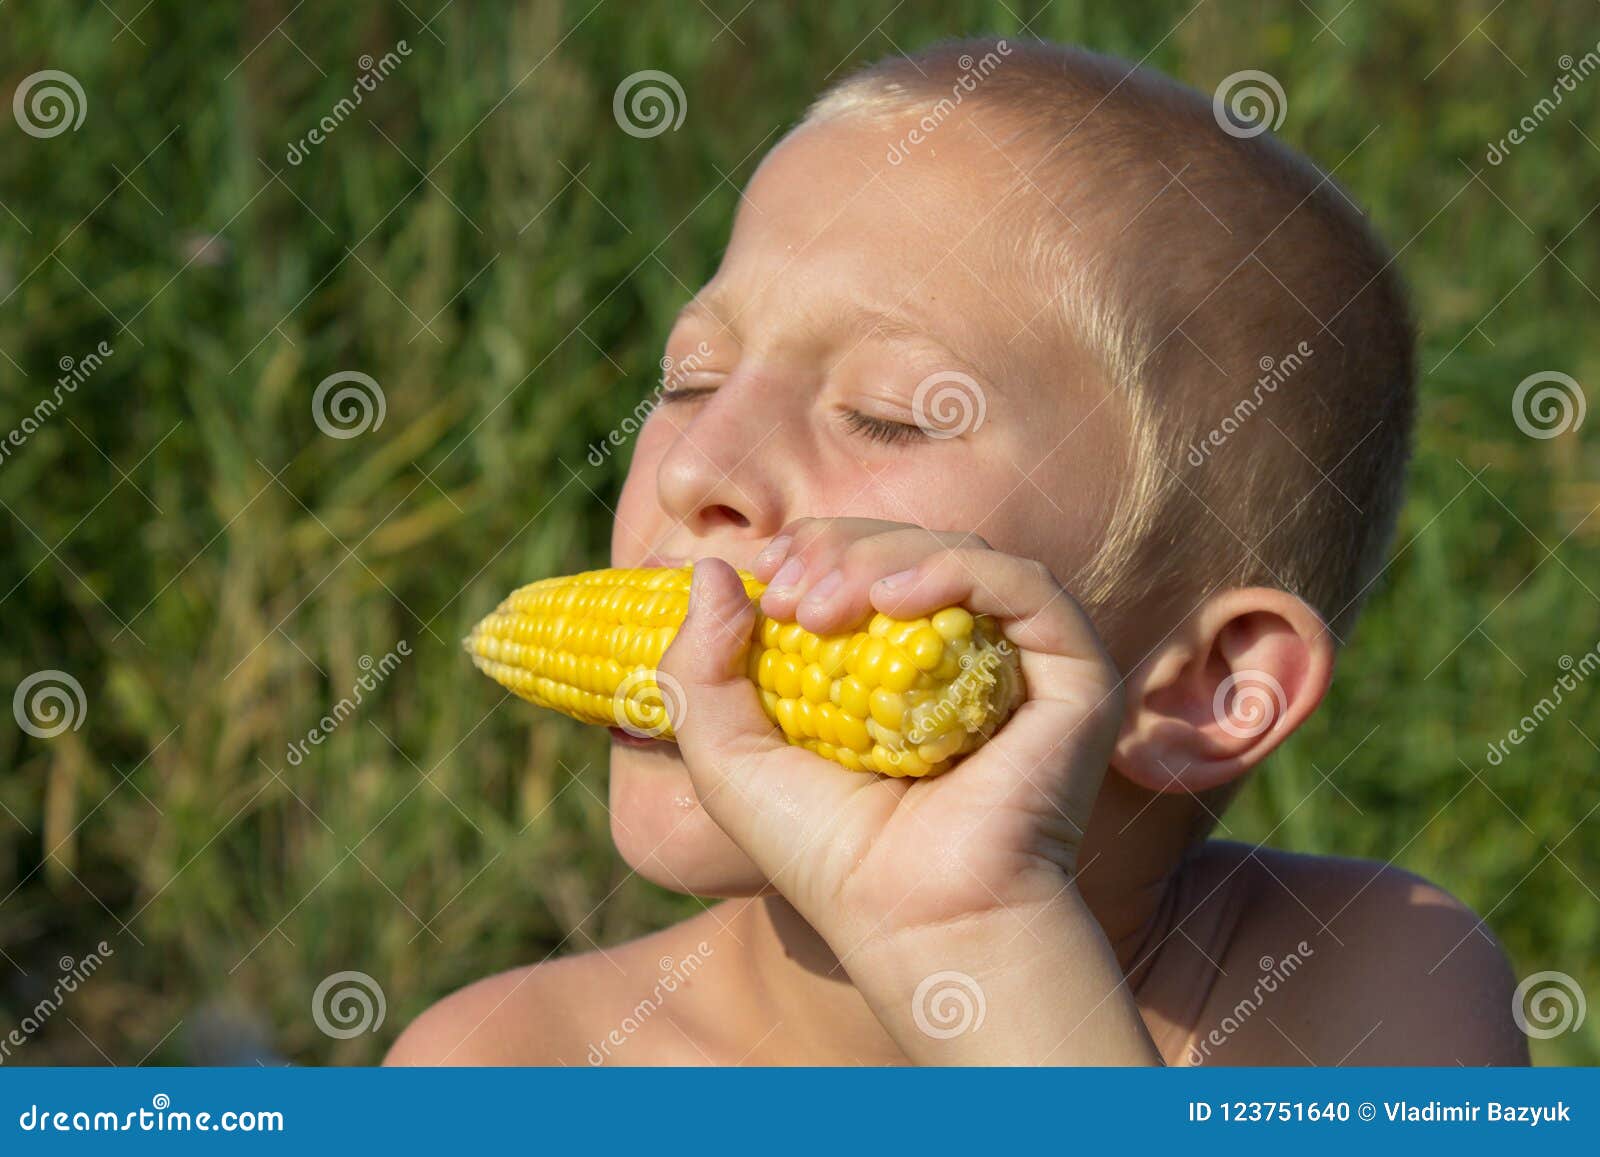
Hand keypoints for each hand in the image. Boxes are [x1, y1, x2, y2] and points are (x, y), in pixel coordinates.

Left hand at [658, 517, 1125, 949]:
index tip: (766, 567)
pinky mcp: (1074, 672)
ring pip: (960, 556)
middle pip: (908, 551)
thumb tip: (714, 571)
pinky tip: (890, 597)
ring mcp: (1022, 661)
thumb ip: (700, 669)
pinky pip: (1024, 587)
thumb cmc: (827, 856)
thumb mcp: (730, 758)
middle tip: (790, 593)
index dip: (815, 548)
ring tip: (821, 607)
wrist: (915, 919)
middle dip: (838, 549)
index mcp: (894, 667)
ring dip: (881, 557)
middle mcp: (962, 657)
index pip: (863, 568)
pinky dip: (953, 571)